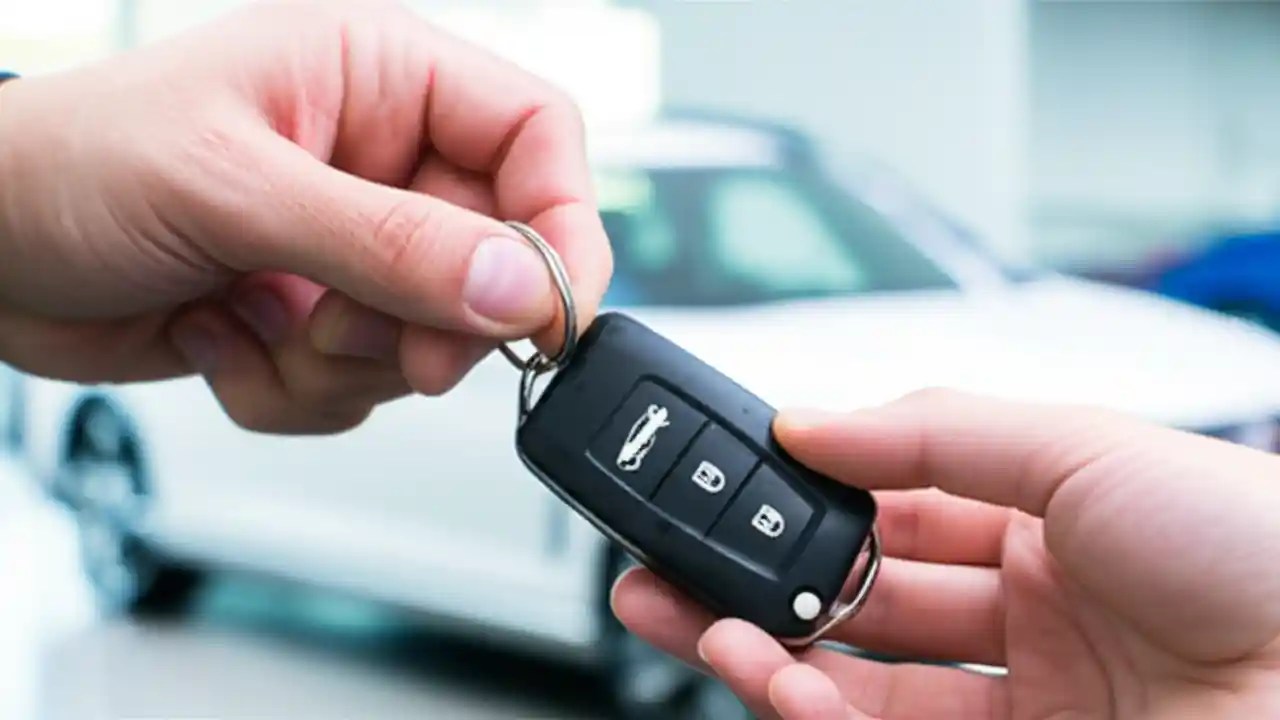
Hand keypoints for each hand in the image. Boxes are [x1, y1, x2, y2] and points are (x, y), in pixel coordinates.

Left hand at [0, 0, 609, 433]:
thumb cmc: (67, 165)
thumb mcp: (234, 188)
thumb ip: (387, 241)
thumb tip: (516, 284)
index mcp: (378, 78)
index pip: (534, 136)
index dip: (560, 222)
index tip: (547, 309)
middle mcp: (381, 162)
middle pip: (494, 259)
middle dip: (429, 322)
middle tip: (370, 338)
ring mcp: (352, 248)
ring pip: (429, 340)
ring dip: (345, 361)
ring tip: (256, 315)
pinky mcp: (319, 318)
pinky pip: (362, 387)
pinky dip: (295, 389)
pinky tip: (224, 334)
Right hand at [613, 389, 1279, 718]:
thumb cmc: (1260, 546)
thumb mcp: (1080, 446)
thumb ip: (929, 430)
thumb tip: (807, 420)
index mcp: (1045, 518)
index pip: (890, 504)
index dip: (804, 499)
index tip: (726, 488)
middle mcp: (1029, 611)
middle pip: (858, 598)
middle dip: (753, 584)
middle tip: (664, 572)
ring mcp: (1023, 699)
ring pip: (858, 680)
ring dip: (765, 652)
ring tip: (692, 625)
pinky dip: (816, 709)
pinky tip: (773, 678)